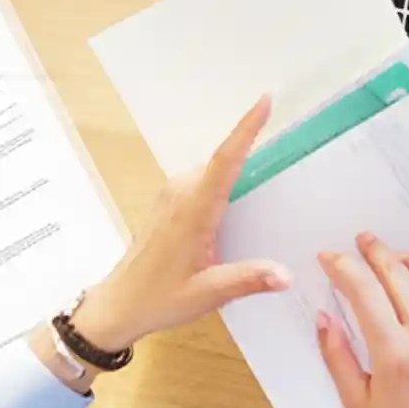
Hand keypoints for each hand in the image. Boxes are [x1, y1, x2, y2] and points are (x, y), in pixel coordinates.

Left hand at [34, 96, 290, 391]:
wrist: (117, 306)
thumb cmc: (159, 298)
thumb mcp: (207, 294)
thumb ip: (247, 280)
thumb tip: (287, 275)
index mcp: (193, 211)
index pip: (225, 161)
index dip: (246, 129)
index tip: (264, 101)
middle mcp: (181, 194)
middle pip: (224, 162)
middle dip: (254, 151)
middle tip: (291, 154)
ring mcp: (171, 196)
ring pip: (213, 172)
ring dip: (238, 172)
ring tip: (271, 179)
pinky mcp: (168, 204)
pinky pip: (203, 182)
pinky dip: (224, 184)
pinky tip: (239, 206)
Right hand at [316, 233, 408, 407]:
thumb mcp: (356, 403)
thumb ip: (337, 356)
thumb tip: (323, 315)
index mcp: (393, 354)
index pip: (364, 291)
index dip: (343, 267)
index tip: (330, 257)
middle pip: (398, 274)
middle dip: (375, 251)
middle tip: (362, 240)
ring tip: (394, 256)